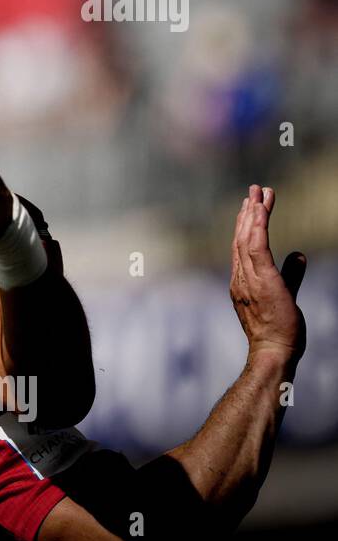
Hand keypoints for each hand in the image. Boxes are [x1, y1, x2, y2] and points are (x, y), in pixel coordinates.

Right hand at [230, 185, 305, 360]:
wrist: (274, 350)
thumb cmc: (279, 330)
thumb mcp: (285, 296)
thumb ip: (291, 275)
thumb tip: (299, 255)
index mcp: (243, 282)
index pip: (243, 247)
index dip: (246, 225)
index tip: (250, 207)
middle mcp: (240, 277)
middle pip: (242, 238)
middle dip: (248, 212)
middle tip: (254, 190)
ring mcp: (248, 278)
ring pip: (247, 239)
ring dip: (253, 213)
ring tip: (258, 193)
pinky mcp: (262, 279)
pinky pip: (256, 247)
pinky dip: (257, 226)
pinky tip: (261, 210)